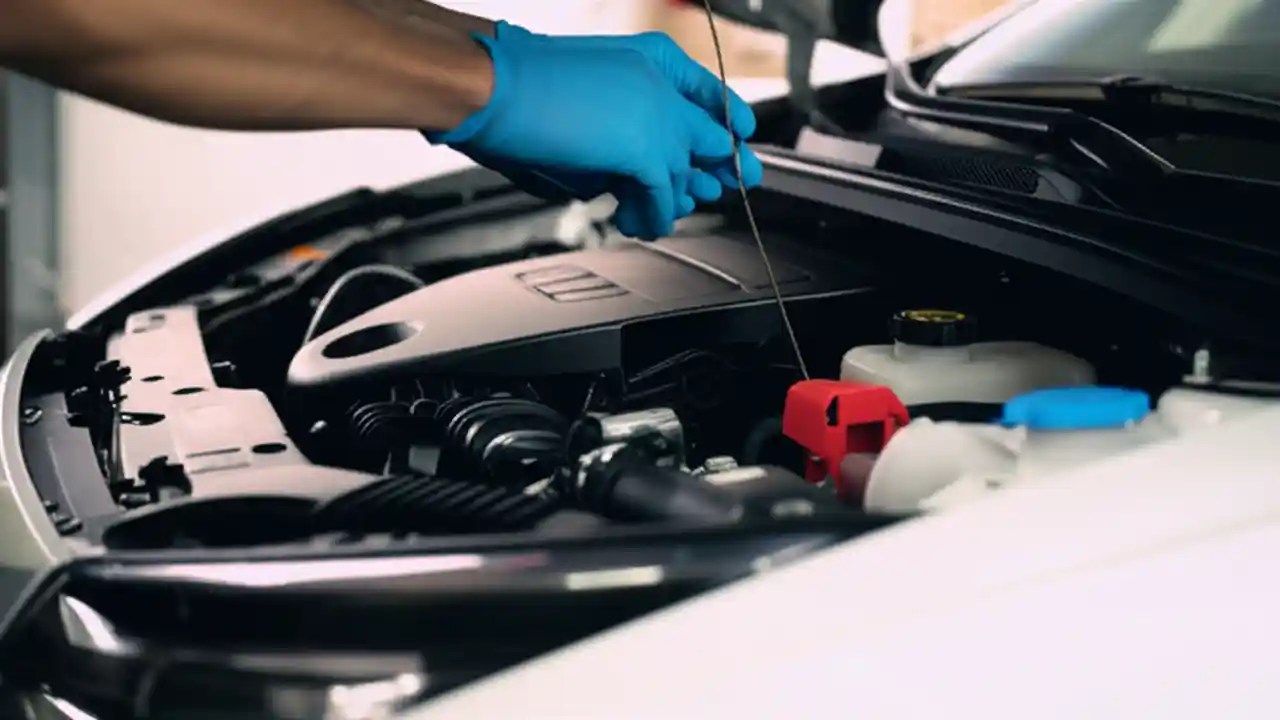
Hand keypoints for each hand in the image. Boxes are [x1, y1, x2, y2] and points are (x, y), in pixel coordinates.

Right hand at [428, 26, 761, 237]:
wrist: (498, 87)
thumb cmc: (521, 86)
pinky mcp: (648, 153)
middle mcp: (660, 83)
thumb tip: (626, 164)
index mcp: (649, 56)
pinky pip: (664, 196)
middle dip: (718, 164)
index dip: (724, 118)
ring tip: (660, 215)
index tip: (737, 138)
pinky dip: (653, 215)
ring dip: (673, 198)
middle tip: (728, 185)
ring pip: (685, 171)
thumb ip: (620, 126)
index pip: (703, 91)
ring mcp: (657, 117)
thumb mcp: (587, 97)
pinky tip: (641, 222)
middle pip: (708, 133)